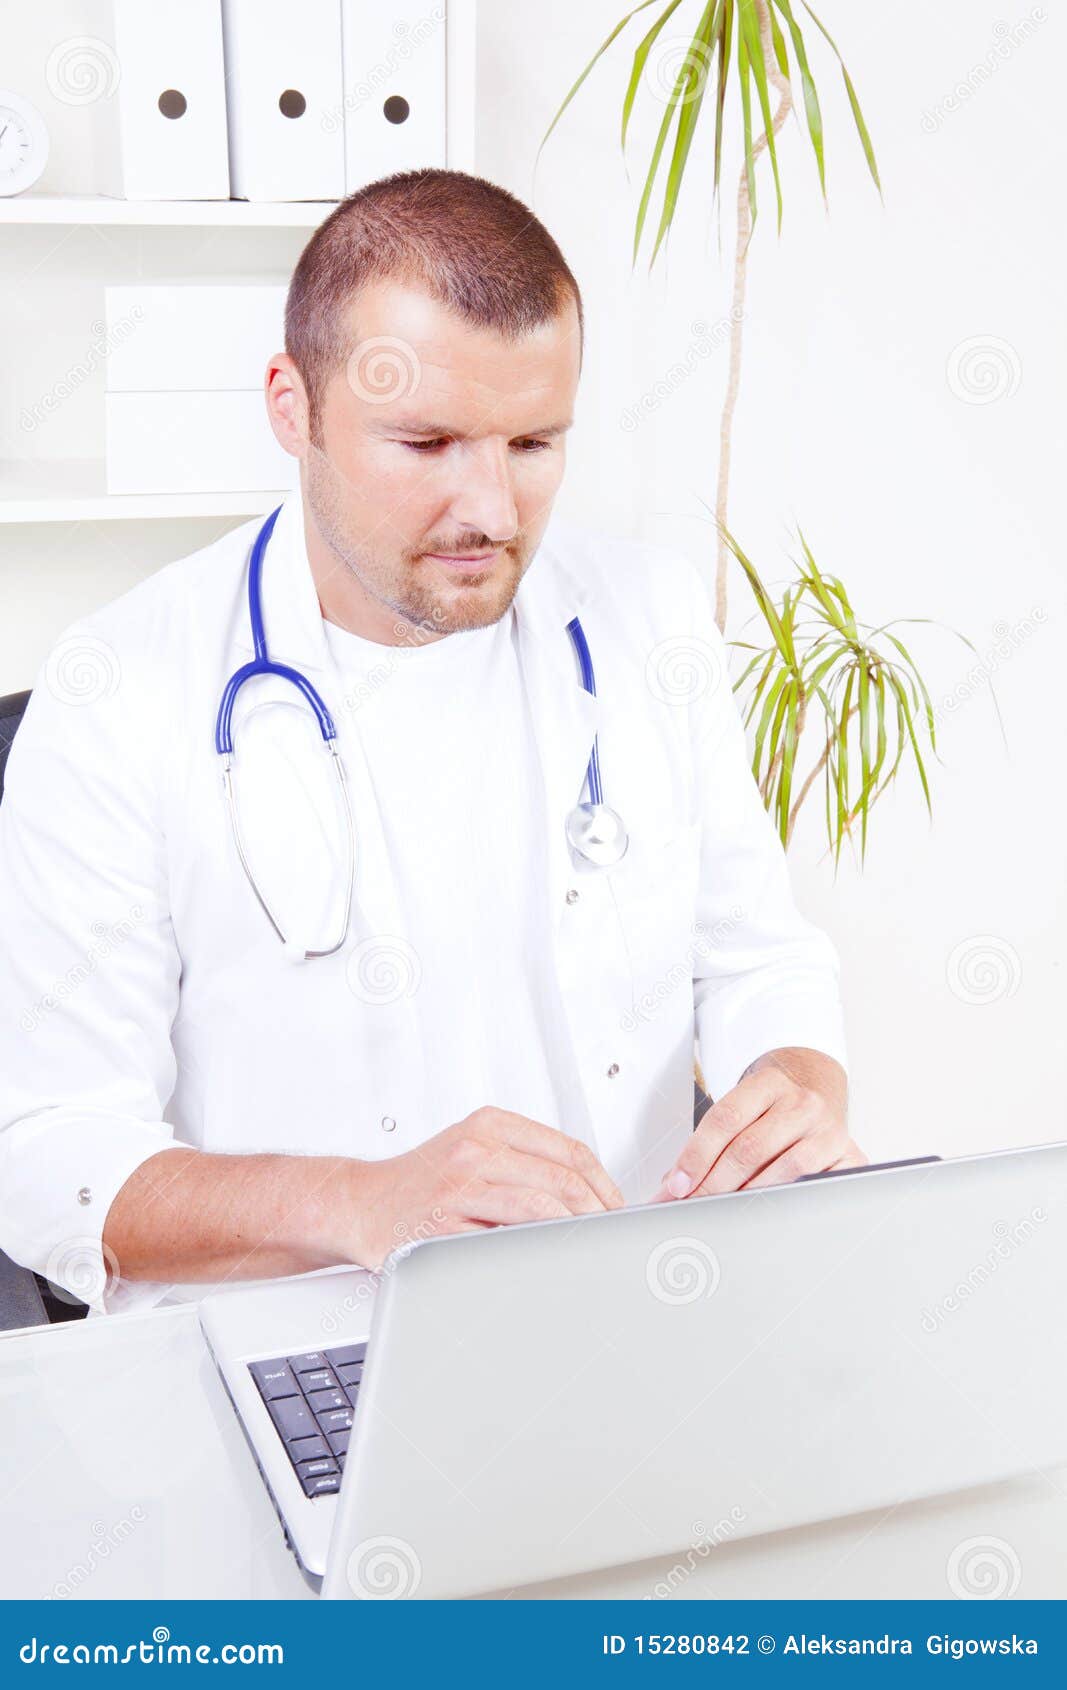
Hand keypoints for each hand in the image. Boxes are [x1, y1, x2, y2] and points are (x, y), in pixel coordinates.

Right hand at [345, 1106, 624, 1268]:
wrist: (360, 1204)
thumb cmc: (420, 1182)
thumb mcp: (472, 1151)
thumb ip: (522, 1162)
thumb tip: (585, 1193)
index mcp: (489, 1125)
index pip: (568, 1150)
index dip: (603, 1182)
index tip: (616, 1207)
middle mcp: (475, 1148)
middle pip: (562, 1179)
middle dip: (598, 1211)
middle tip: (611, 1234)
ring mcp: (459, 1185)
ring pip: (540, 1206)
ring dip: (573, 1232)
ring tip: (588, 1248)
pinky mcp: (445, 1224)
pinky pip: (502, 1239)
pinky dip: (532, 1251)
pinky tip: (547, 1261)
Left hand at [653, 1047, 863, 1200]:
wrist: (818, 1086)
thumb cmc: (774, 1105)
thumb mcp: (742, 1105)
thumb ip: (710, 1140)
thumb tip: (674, 1185)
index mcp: (769, 1082)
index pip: (725, 1119)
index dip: (696, 1155)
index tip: (675, 1185)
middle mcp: (803, 1102)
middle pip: (749, 1149)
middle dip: (713, 1184)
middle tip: (689, 1206)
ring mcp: (829, 1129)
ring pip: (782, 1171)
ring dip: (746, 1197)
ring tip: (720, 1212)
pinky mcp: (849, 1155)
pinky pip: (814, 1186)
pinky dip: (787, 1202)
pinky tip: (765, 1213)